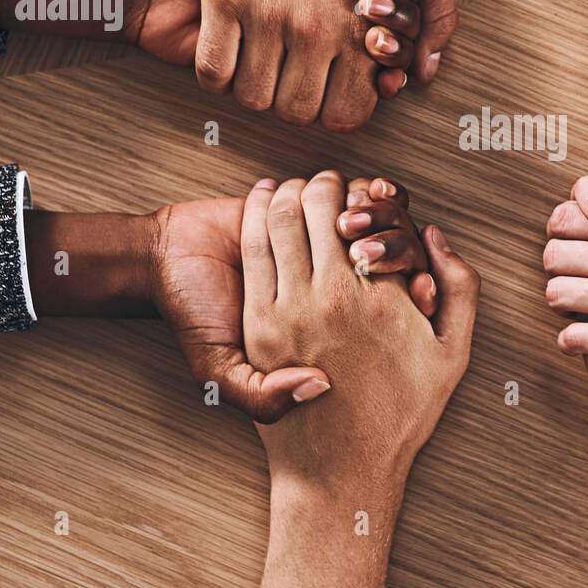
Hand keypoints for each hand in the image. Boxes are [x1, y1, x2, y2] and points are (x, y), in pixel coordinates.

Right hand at [149, 182, 435, 422]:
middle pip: (403, 259)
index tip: (420, 294)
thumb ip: (264, 397)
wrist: (167, 261)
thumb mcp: (221, 375)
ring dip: (386, 215)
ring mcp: (328, 244)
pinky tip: (358, 195)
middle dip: (405, 249)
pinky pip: (361, 195)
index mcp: (328, 326)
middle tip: (381, 254)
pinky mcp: (313, 204)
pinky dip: (366, 190)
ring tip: (359, 223)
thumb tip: (318, 385)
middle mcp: (338, 286)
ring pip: (388, 223)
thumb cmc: (195, 316)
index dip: (420, 294)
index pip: (397, 310)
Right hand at [200, 0, 456, 131]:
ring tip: (262, 66)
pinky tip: (231, 54)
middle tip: (293, 78)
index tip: (332, 89)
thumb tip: (423, 72)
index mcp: (358, 29)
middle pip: (296, 112)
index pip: (346, 113)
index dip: (339, 109)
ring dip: (256, 91)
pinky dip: (219, 75)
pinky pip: (211, 70)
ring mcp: (264, 15)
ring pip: (252, 97)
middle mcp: (312, 30)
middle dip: (296, 104)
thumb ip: (439, 15)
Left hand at [242, 172, 478, 491]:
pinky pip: (256, 248)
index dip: (370, 194)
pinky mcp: (257, 322)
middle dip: (326, 183)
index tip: (367, 189)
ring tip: (299, 187)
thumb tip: (437, 234)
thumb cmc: (402, 414)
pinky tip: (266, 202)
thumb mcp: (452, 355)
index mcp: (386, 297)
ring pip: (284, 218)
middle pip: (322, 206)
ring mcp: (291, 306)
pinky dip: (259, 214)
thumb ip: (461, 288)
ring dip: (290, 192)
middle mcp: (336, 295)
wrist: (340, 469)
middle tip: (330, 182)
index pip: (374, 217)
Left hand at [542, 198, 587, 442]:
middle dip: (564, 265)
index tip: (586, 240)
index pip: (576, 214)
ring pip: (556, 294)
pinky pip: (572, 339)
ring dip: (566, 304)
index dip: (575, 226)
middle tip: (577, 276)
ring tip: (581, 310)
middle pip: (555, 254)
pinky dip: (576, 341)